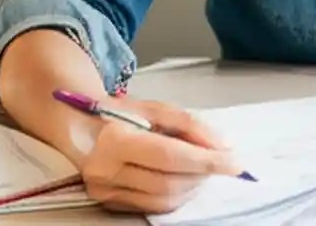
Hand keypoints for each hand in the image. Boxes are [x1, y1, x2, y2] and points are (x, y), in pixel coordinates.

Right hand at [78, 99, 240, 212]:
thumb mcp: (156, 109)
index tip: (235, 163)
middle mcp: (105, 170)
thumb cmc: (121, 115)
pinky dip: (176, 195)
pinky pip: (153, 207)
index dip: (206, 161)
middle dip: (202, 175)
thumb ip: (190, 124)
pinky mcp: (109, 204)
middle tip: (219, 162)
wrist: (80, 128)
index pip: (169, 156)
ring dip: (192, 187)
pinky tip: (183, 180)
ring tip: (201, 169)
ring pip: (164, 200)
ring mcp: (105, 192)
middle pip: (169, 183)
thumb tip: (223, 146)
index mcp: (115, 139)